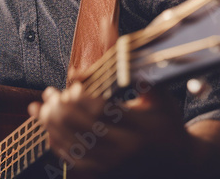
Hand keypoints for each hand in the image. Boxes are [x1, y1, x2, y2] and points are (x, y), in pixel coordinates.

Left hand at [28, 83, 192, 177]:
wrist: (179, 162)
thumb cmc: (168, 124)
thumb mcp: (161, 98)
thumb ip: (141, 77)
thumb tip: (119, 53)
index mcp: (139, 128)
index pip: (102, 111)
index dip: (82, 97)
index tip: (72, 84)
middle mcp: (124, 150)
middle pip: (82, 128)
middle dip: (61, 108)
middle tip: (49, 92)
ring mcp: (112, 165)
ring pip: (72, 145)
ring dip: (52, 125)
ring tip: (41, 107)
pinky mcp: (104, 174)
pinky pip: (72, 160)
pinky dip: (57, 143)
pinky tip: (48, 128)